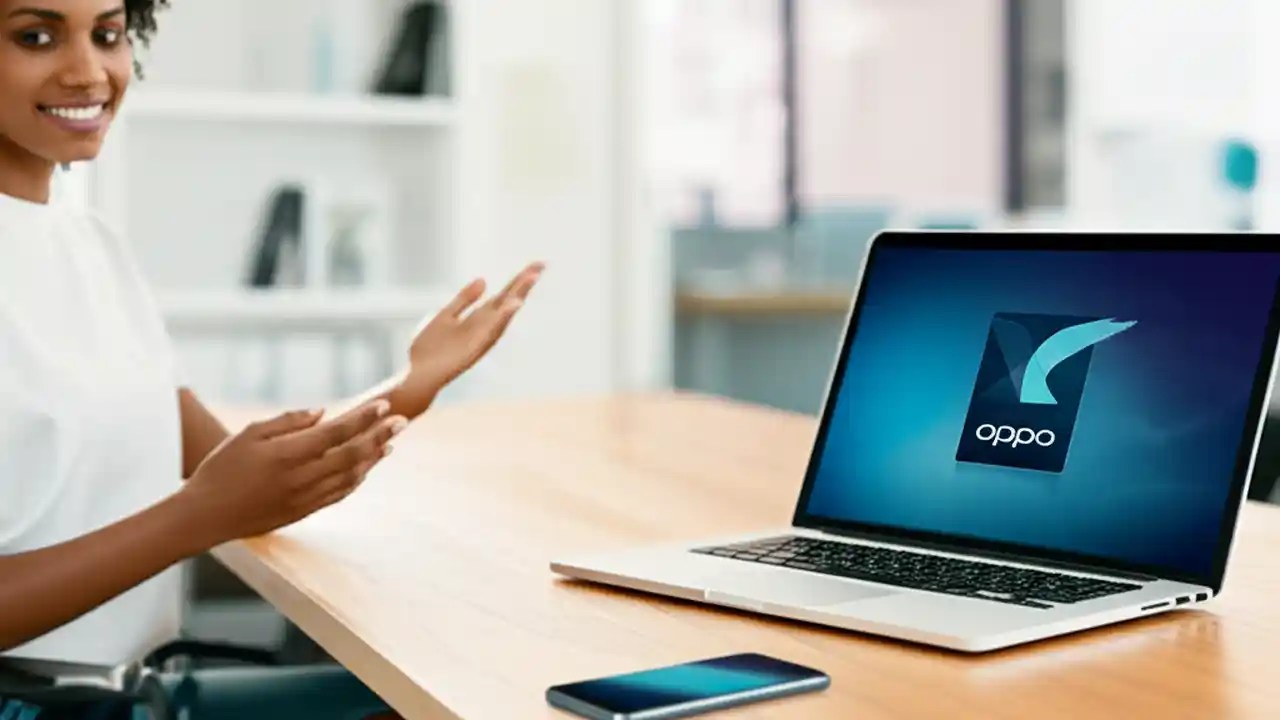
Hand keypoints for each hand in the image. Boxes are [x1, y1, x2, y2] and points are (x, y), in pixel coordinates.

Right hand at [178, 400, 407, 544]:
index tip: (384, 405)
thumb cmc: (221, 468)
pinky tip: (365, 468)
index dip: (364, 418)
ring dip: (373, 458)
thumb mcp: (249, 434)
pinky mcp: (303, 513)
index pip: (337, 432)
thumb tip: (323, 413)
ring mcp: (305, 498)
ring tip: (390, 443)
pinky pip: (339, 494)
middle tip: (402, 422)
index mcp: (288, 454)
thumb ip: (288, 422)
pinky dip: (356, 479)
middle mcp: (302, 478)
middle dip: (380, 435)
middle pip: (353, 454)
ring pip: (351, 476)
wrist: (205, 516)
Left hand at [401, 262, 543, 406]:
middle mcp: (484, 328)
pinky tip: (514, 304)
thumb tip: (484, 279)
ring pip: (504, 314)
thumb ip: (465, 300)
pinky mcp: (473, 348)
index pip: (503, 296)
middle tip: (541, 265)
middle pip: (507, 302)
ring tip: (532, 277)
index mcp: (479, 318)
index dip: (519, 280)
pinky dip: (503, 317)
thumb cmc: (430, 349)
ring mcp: (480, 338)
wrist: (417, 375)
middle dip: (523, 284)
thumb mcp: (446, 315)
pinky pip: (491, 330)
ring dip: (518, 296)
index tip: (537, 264)